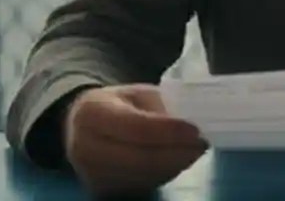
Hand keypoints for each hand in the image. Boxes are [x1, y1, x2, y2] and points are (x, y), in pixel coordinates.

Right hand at [63, 84, 207, 196]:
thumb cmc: (117, 104)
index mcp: (92, 112)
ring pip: (143, 176)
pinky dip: (165, 173)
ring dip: (175, 165)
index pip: (136, 127)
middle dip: (177, 153)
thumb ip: (160, 107)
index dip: (169, 131)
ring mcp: (90, 173)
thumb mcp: (137, 93)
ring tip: (196, 150)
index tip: (195, 130)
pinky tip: (179, 160)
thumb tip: (192, 122)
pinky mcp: (101, 189)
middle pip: (140, 158)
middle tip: (203, 143)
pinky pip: (140, 185)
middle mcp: (84, 147)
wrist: (82, 125)